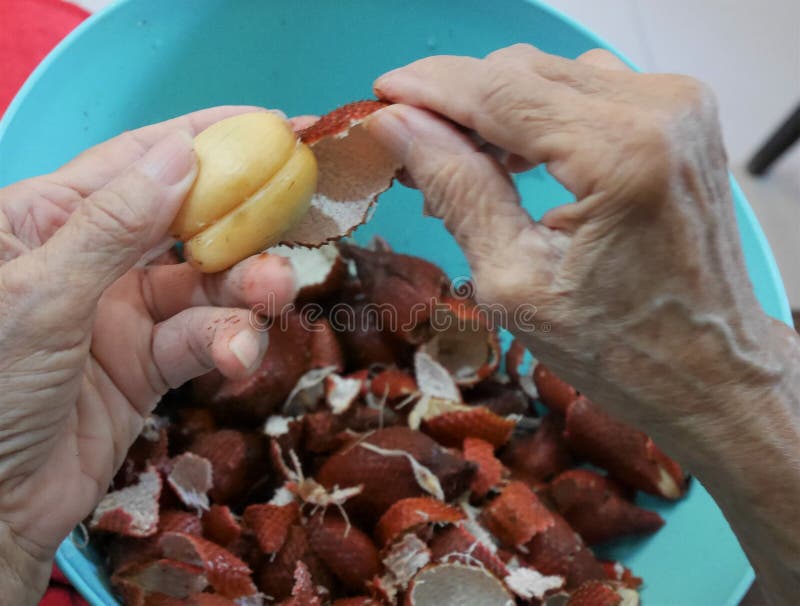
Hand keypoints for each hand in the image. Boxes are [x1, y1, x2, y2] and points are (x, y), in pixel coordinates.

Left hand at [0, 107, 297, 600]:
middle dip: (244, 218)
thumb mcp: (39, 296)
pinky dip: (225, 344)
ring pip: (204, 283)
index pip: (139, 159)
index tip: (276, 125)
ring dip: (245, 287)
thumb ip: (113, 225)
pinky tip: (235, 355)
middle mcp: (90, 258)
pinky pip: (200, 340)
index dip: (209, 136)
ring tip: (276, 291)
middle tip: (303, 211)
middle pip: (187, 220)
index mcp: (47, 219)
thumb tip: (182, 153)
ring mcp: (121, 313)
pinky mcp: (147, 365)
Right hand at [367, 45, 774, 445]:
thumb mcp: (514, 282)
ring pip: (551, 75)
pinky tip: (507, 154)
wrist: (710, 368)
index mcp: (622, 154)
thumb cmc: (620, 348)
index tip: (379, 96)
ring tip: (452, 159)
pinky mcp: (678, 118)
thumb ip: (457, 191)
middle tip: (405, 141)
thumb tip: (399, 128)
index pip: (499, 90)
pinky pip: (585, 90)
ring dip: (493, 109)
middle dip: (455, 101)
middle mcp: (660, 109)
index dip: (428, 87)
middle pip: (522, 72)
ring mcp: (677, 107)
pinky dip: (536, 115)